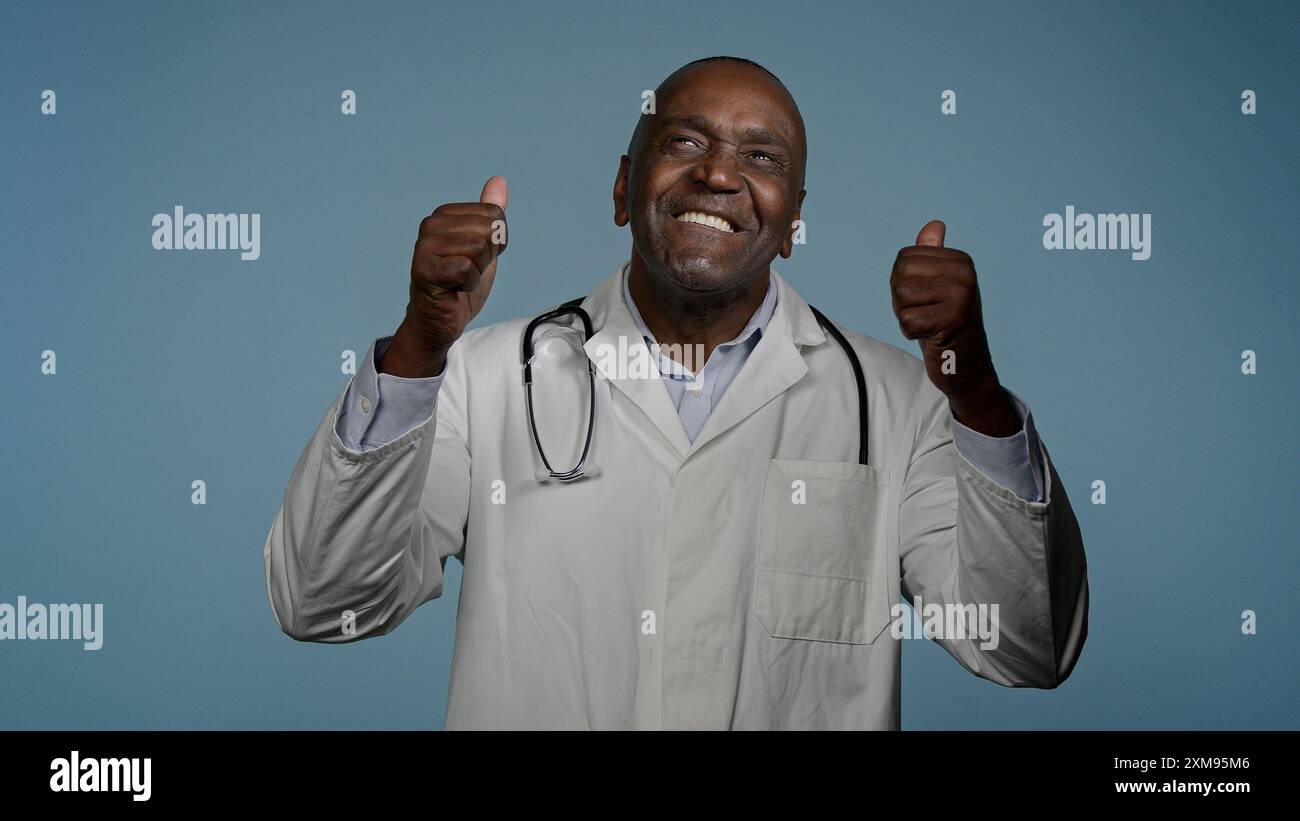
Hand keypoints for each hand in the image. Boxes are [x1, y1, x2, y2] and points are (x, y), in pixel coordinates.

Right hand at [380, 176, 508, 377]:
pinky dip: (468, 284)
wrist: (441, 320)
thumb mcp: (484, 245)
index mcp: (445, 214)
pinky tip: (454, 289)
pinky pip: (466, 269)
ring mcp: (424, 246)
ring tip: (460, 279)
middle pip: (489, 230)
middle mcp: (431, 224)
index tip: (476, 257)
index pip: (495, 215)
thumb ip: (490, 214)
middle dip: (487, 256)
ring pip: (478, 248)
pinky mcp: (424, 269)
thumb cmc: (460, 283)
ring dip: (477, 272)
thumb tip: (499, 181)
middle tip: (468, 270)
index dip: (496, 242)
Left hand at [890, 220, 1018, 435]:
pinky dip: (911, 333)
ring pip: (901, 297)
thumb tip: (934, 224)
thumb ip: (932, 255)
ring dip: (907, 316)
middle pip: (900, 275)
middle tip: (926, 313)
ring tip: (929, 324)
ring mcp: (961, 295)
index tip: (926, 299)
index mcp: (960, 260)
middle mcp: (964, 273)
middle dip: (902, 300)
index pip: (904, 259)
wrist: (966, 365)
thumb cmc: (946, 323)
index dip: (904, 283)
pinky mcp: (953, 319)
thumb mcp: (939, 285)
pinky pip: (907, 320)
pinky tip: (932, 336)